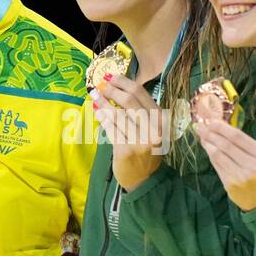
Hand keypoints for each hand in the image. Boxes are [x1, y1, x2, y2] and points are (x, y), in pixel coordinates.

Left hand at [91, 74, 168, 191]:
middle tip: (99, 86)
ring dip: (102, 103)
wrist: (145, 179)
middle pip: (128, 100)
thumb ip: (138, 110)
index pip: (140, 93)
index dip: (123, 82)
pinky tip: (98, 113)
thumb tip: (115, 87)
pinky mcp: (126, 150)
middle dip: (111, 91)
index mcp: (161, 119)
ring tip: (94, 96)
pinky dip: (103, 120)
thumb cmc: (146, 150)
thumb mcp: (150, 128)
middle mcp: (154, 128)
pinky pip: (111, 130)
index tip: (110, 77)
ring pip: (117, 115)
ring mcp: (140, 140)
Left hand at [196, 119, 255, 211]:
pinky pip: (217, 165)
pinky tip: (207, 148)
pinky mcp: (230, 184)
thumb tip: (220, 127)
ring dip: (208, 143)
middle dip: (211, 133)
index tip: (211, 121)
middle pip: (226, 144)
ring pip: (219, 155)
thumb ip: (243, 144)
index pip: (238, 136)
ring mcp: (241, 176)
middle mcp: (253, 165)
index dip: (222, 127)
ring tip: (202, 135)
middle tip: (201, 126)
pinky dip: (210, 155)